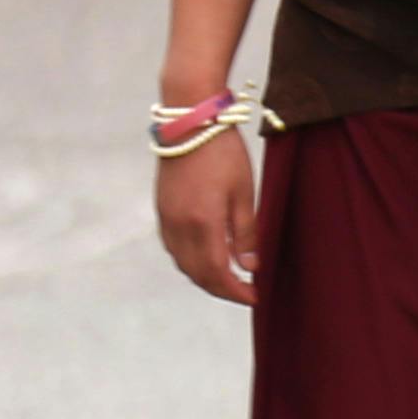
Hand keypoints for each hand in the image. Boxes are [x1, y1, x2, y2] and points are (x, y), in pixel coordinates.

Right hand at [154, 125, 260, 304]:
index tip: (255, 296)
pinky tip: (207, 257)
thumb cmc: (223, 153)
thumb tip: (250, 266)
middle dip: (221, 289)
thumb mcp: (244, 192)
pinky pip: (173, 247)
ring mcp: (166, 218)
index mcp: (202, 223)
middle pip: (197, 273)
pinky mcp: (162, 209)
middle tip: (244, 292)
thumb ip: (246, 233)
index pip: (217, 272)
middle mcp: (178, 226)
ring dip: (204, 276)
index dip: (236, 291)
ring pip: (182, 262)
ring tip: (229, 279)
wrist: (188, 122)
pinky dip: (190, 260)